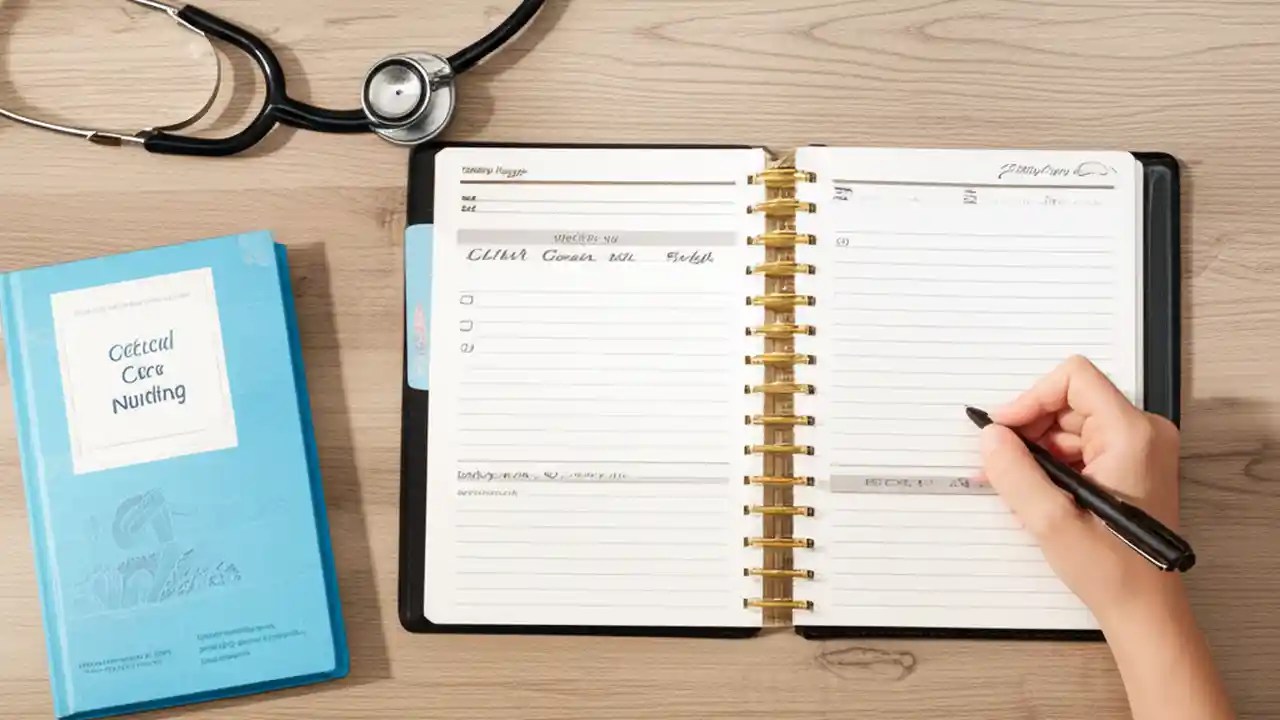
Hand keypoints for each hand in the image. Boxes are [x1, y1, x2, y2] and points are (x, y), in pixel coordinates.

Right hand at [979, 354, 1182, 626]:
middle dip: (1029, 430)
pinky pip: (1080, 447)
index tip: (1004, 430)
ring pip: (1070, 426)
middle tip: (1001, 462)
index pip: (1073, 379)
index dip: (1031, 399)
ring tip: (1014, 486)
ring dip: (1036, 451)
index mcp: (1132, 435)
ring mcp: (1139, 450)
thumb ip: (1014, 472)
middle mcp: (1142, 434)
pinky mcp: (1130, 466)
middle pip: (1069, 402)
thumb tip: (991, 438)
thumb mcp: (1050, 520)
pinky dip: (1052, 465)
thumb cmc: (1116, 571)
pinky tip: (1034, 494)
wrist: (1145, 609)